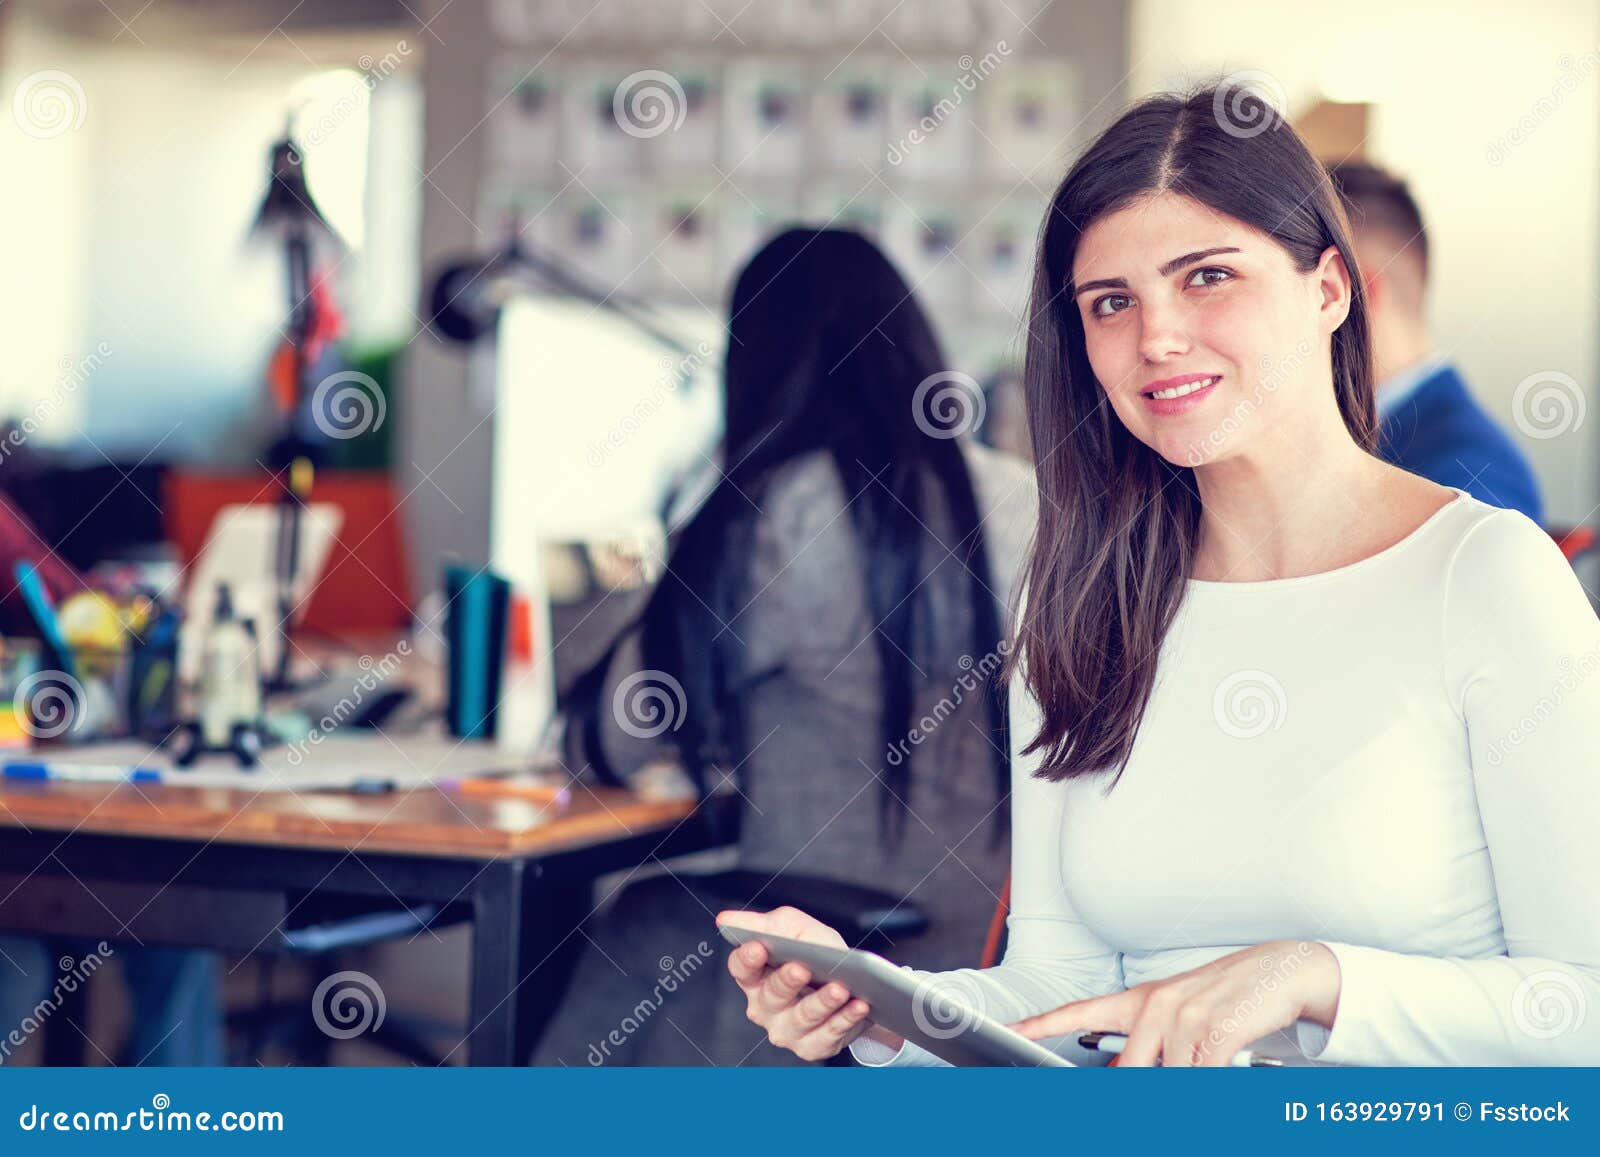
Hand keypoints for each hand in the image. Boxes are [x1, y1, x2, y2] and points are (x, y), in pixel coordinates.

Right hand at [718, 906, 892, 1060]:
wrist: (854, 982)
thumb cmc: (816, 952)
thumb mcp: (795, 928)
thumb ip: (765, 924)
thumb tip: (726, 919)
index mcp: (755, 977)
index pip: (741, 968)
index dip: (747, 959)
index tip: (758, 947)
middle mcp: (765, 1007)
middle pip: (771, 996)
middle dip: (786, 981)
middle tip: (802, 968)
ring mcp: (787, 1030)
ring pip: (802, 1018)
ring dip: (822, 1002)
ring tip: (840, 989)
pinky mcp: (812, 1046)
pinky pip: (827, 1036)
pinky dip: (845, 1020)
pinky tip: (857, 1005)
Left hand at [1010, 940, 1340, 1066]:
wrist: (1285, 971)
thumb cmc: (1229, 999)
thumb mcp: (1180, 1017)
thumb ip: (1147, 1045)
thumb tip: (1123, 1074)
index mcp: (1140, 1001)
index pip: (1079, 1012)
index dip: (1041, 1023)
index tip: (1010, 1031)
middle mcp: (1155, 1005)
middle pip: (1127, 1073)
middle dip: (1134, 1091)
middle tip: (1165, 1077)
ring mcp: (1184, 1016)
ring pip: (1169, 1081)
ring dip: (1187, 1084)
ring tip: (1208, 1065)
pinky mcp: (1216, 1029)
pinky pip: (1202, 1077)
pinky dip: (1210, 1082)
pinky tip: (1220, 1072)